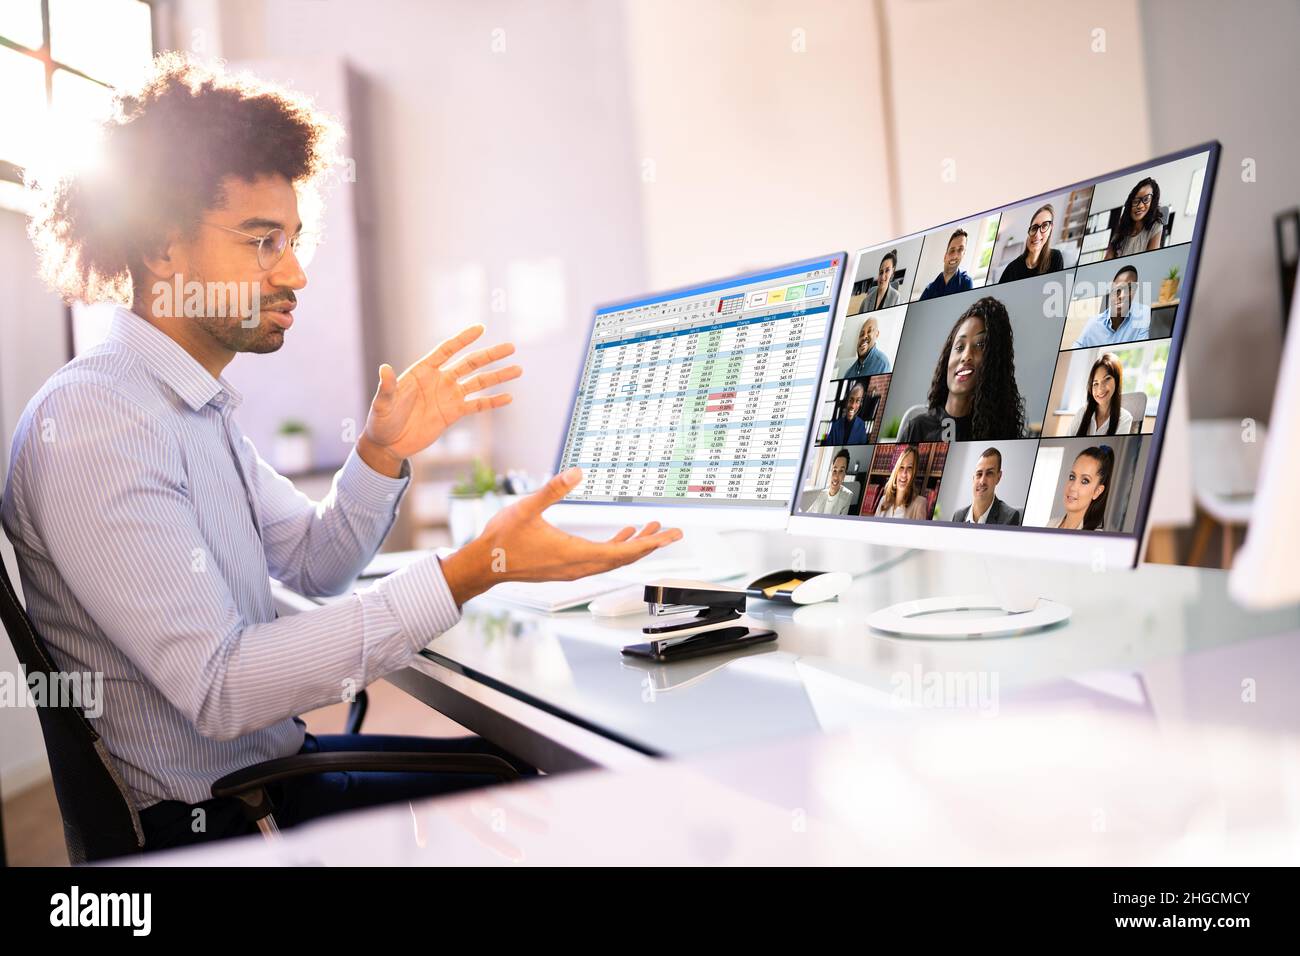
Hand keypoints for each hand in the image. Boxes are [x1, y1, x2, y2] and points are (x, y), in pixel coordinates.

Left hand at [359, 325, 521, 475]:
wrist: (388, 443)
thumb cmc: (381, 421)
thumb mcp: (382, 404)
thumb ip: (387, 387)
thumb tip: (384, 369)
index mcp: (423, 371)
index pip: (446, 350)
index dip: (463, 340)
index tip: (480, 329)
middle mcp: (439, 380)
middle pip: (469, 363)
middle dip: (490, 355)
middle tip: (511, 347)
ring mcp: (448, 396)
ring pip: (478, 382)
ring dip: (498, 376)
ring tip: (518, 369)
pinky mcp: (453, 413)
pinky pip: (477, 405)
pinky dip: (492, 401)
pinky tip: (508, 397)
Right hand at [440, 467, 682, 603]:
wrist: (485, 565)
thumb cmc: (503, 539)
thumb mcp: (527, 508)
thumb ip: (553, 489)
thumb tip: (577, 471)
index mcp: (576, 554)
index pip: (624, 552)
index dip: (650, 543)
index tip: (670, 535)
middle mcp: (580, 566)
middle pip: (625, 557)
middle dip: (650, 543)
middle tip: (674, 532)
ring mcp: (574, 569)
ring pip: (615, 559)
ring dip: (635, 544)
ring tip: (652, 529)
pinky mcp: (567, 568)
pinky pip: (602, 558)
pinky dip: (617, 546)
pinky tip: (622, 534)